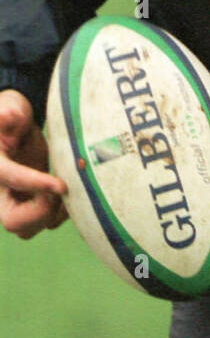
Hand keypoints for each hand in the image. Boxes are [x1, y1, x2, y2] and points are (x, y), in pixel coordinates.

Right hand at [0, 90, 67, 238]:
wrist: (15, 126)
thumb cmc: (11, 115)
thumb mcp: (10, 108)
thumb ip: (9, 113)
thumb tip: (8, 117)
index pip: (11, 179)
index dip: (34, 183)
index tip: (60, 185)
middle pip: (13, 222)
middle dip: (42, 210)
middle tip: (63, 188)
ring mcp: (13, 203)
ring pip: (28, 229)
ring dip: (52, 214)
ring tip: (70, 189)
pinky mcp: (29, 207)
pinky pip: (44, 223)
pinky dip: (59, 214)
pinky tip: (73, 193)